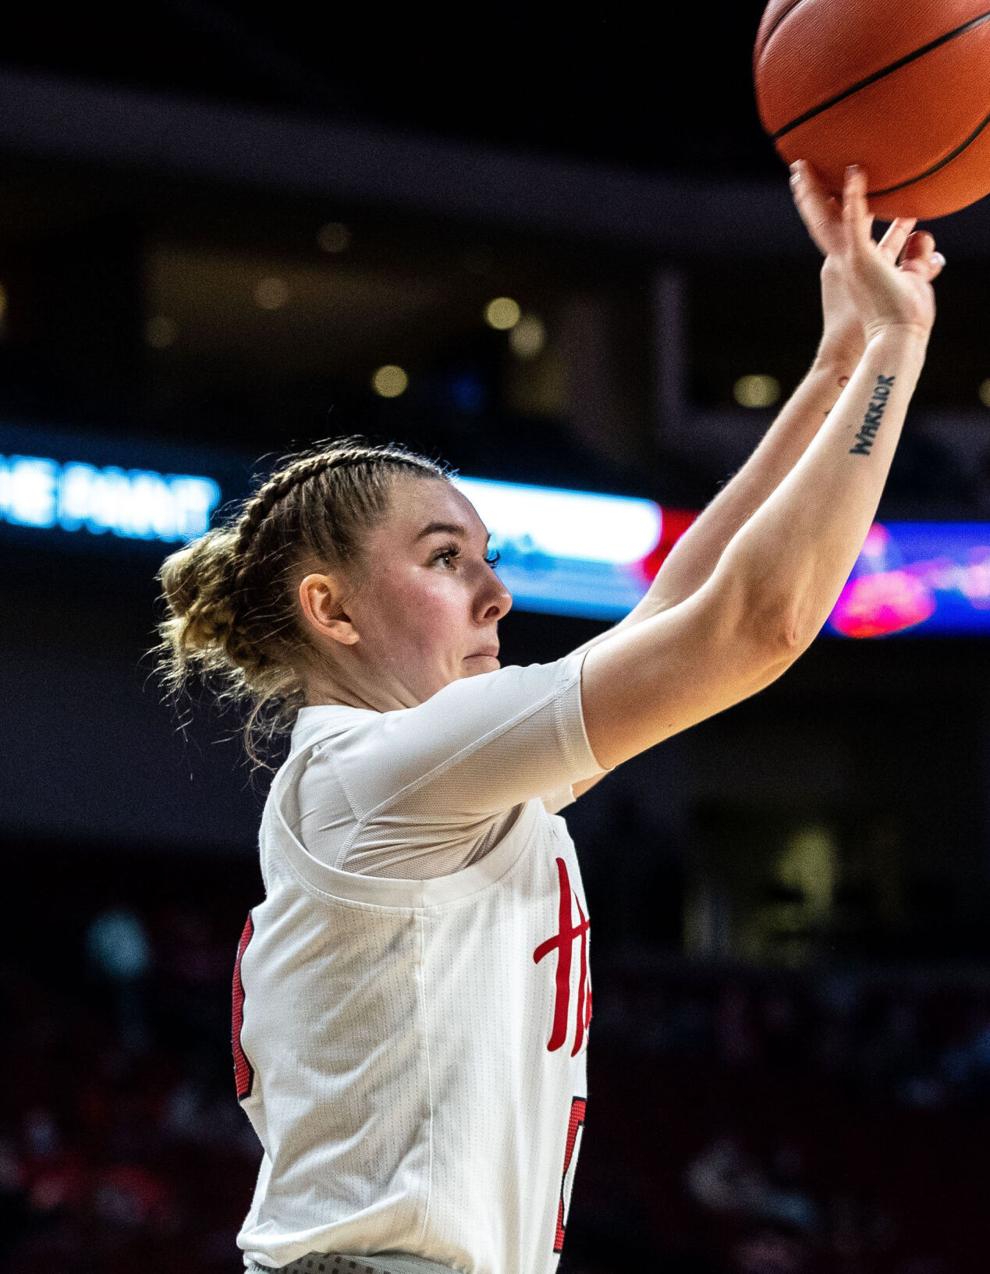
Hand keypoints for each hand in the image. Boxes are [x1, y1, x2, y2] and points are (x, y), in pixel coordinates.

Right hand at [790, 160, 943, 352]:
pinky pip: (856, 220)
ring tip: (802, 168)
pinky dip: (856, 196)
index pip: (844, 228)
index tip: (834, 187)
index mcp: (854, 266)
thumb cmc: (899, 320)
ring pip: (826, 219)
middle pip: (824, 221)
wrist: (888, 341)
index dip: (838, 206)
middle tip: (802, 172)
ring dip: (813, 192)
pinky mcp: (859, 258)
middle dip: (812, 196)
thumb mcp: (911, 281)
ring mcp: (847, 260)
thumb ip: (918, 259)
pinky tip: (855, 171)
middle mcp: (844, 261)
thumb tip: (929, 241)